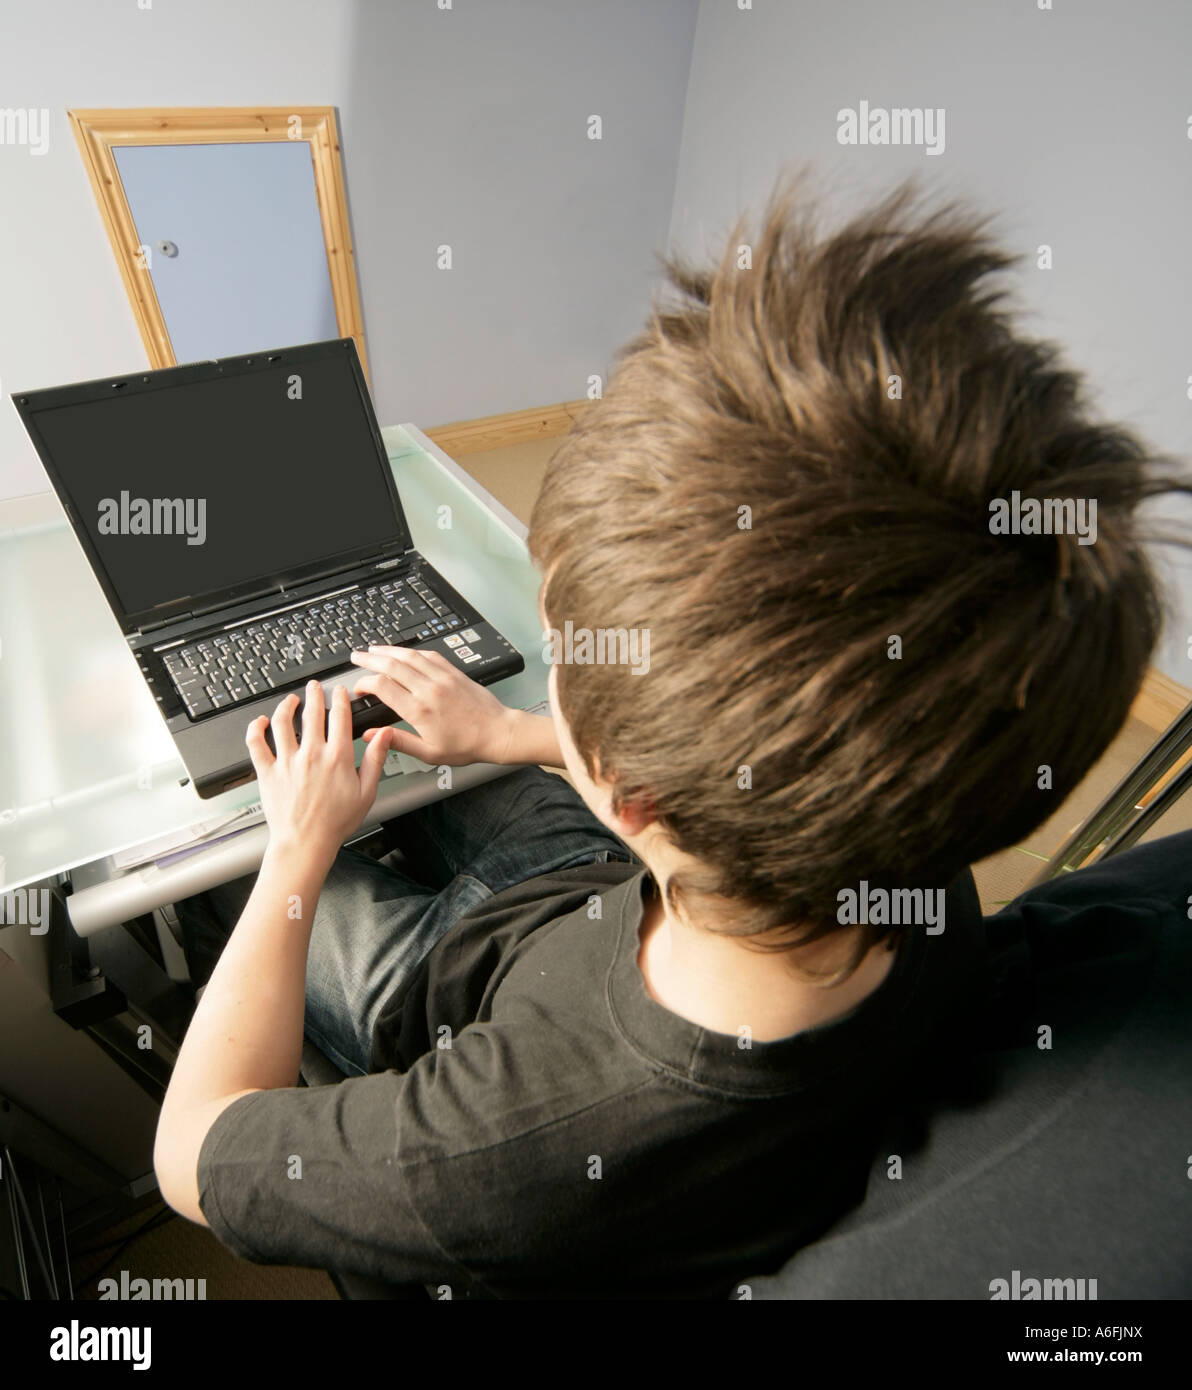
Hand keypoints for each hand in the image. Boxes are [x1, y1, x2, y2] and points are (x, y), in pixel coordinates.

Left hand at [245, 681, 388, 860]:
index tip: (339, 692)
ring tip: (290, 700)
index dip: (340, 699)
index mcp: (337, 757)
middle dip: (314, 694)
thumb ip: (376, 760)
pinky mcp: (267, 772)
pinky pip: (256, 743)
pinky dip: (256, 728)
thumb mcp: (367, 792)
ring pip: (282, 721)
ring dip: (286, 705)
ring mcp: (287, 761)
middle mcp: (311, 754)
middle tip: (314, 687)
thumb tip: (384, 736)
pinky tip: (261, 721)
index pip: (339, 716)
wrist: (305, 843)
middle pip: (311, 712)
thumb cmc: (335, 823)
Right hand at [349, 645, 516, 765]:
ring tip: (373, 649)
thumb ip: (397, 741)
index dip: (364, 683)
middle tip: (356, 657)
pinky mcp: (453, 672)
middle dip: (369, 658)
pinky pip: (429, 654)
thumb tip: (371, 736)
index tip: (358, 688)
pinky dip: (412, 651)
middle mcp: (429, 689)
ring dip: (388, 649)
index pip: (382, 686)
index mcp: (419, 710)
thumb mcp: (428, 753)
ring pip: (409, 655)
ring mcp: (442, 677)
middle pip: (391, 664)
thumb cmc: (466, 746)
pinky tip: (404, 651)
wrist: (498, 733)